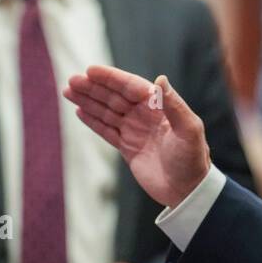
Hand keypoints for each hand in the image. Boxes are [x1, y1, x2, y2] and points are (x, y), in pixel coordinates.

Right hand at [63, 65, 210, 208]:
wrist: (188, 191)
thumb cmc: (192, 159)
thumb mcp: (188, 130)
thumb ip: (174, 105)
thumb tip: (160, 79)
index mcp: (159, 107)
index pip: (131, 87)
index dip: (111, 78)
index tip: (91, 70)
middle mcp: (145, 115)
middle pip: (114, 96)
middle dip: (93, 88)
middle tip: (72, 80)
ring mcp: (135, 131)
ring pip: (107, 111)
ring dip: (88, 101)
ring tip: (69, 91)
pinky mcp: (128, 148)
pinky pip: (107, 130)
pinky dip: (93, 120)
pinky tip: (79, 110)